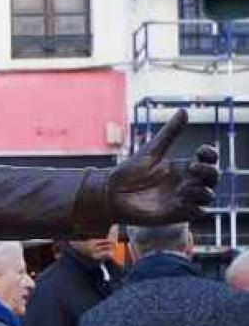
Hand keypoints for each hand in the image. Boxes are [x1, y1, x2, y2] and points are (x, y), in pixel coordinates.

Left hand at [107, 109, 219, 223]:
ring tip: (183, 187)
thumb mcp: (151, 151)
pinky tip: (180, 201)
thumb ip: (169, 134)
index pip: (208, 160)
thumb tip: (184, 110)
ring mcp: (182, 199)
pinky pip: (197, 213)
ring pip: (208, 196)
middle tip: (192, 168)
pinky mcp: (176, 214)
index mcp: (181, 166)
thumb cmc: (128, 172)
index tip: (201, 151)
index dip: (211, 155)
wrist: (111, 194)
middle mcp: (185, 182)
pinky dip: (194, 206)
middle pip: (213, 177)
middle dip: (209, 171)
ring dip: (201, 190)